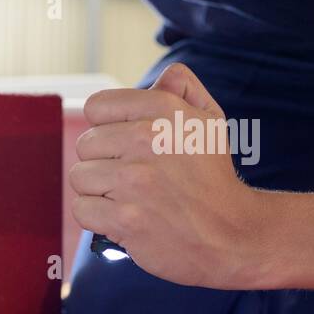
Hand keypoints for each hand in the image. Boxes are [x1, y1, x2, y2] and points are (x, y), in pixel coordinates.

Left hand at [70, 63, 265, 287]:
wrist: (232, 235)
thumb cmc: (214, 179)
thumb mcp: (211, 123)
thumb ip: (184, 90)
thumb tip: (163, 77)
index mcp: (164, 110)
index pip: (97, 106)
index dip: (107, 126)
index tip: (126, 145)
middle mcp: (147, 139)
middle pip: (85, 143)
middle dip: (103, 161)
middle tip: (132, 176)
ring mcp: (135, 180)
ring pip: (80, 177)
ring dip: (99, 191)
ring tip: (128, 197)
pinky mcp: (125, 218)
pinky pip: (81, 209)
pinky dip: (98, 217)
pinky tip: (123, 218)